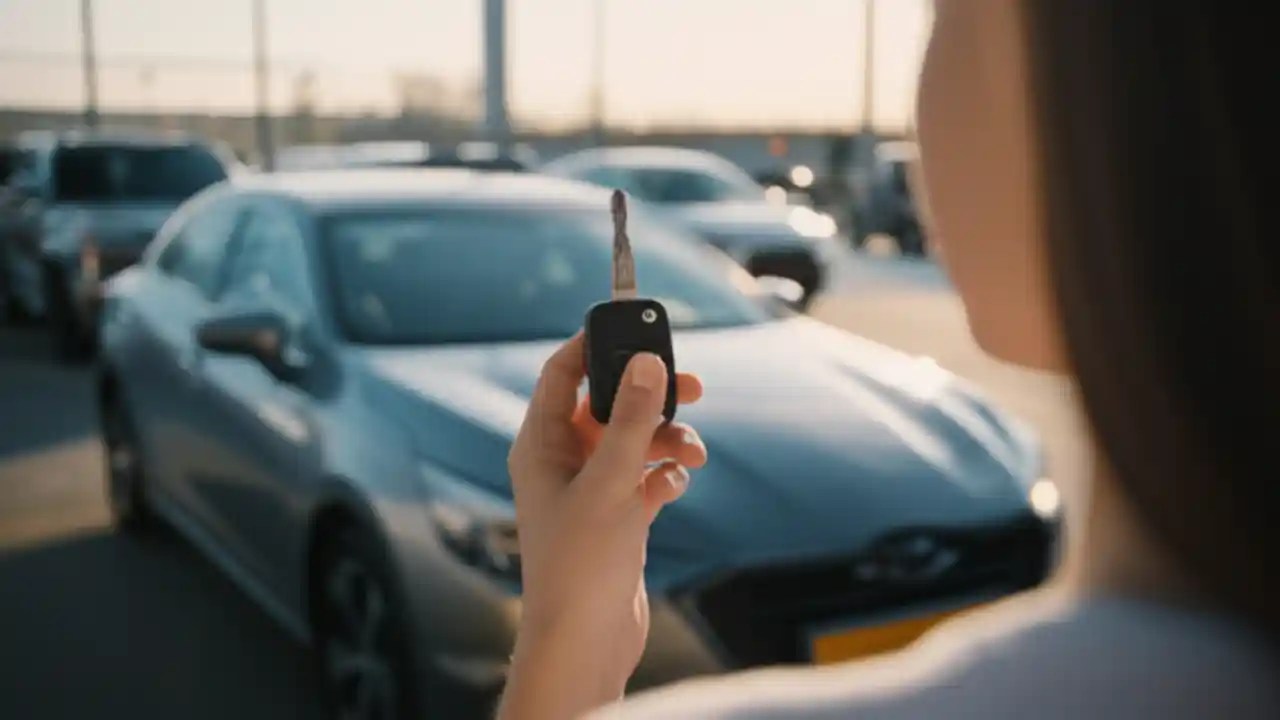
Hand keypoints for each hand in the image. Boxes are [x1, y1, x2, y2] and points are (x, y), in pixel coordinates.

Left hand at [498, 332, 706, 719]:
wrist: (586, 641)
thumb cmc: (580, 565)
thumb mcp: (611, 482)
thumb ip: (632, 420)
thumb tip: (647, 362)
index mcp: (540, 445)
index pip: (562, 374)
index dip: (594, 344)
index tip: (634, 325)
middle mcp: (562, 462)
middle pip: (608, 404)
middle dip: (650, 396)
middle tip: (694, 387)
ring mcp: (590, 490)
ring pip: (634, 441)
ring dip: (667, 440)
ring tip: (692, 456)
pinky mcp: (616, 517)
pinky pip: (646, 476)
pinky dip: (665, 475)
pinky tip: (675, 487)